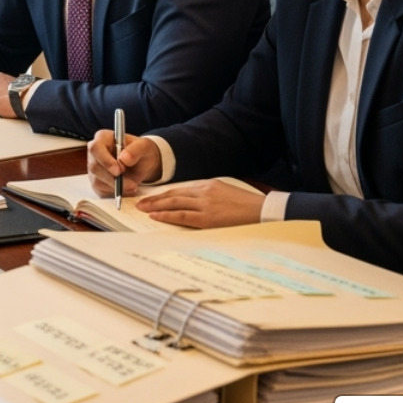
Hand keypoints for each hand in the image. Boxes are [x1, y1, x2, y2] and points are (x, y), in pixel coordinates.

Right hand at [87, 130, 161, 197]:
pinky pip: (101, 191)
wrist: (141, 164)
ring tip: (133, 185)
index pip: (95, 148)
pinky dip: (115, 193)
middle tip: (131, 184)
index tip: (119, 171)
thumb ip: (135, 150)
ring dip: (116, 187)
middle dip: (112, 178)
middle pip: (94, 167)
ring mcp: (94, 168)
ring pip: (97, 181)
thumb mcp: (144, 147)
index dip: (105, 160)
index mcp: (102, 138)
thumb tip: (124, 158)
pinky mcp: (97, 182)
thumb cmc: (140, 151)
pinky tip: (127, 189)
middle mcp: (94, 153)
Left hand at [134, 179, 266, 228]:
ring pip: (174, 203)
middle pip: (173, 194)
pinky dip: (167, 215)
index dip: (165, 194)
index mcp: (209, 185)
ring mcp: (205, 204)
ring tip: (142, 209)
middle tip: (140, 202)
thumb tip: (193, 203)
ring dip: (156, 206)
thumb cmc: (247, 207)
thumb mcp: (226, 194)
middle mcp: (204, 192)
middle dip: (155, 199)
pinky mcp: (207, 218)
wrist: (262, 211)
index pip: (181, 189)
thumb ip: (209, 196)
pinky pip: (182, 216)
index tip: (153, 197)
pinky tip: (155, 216)